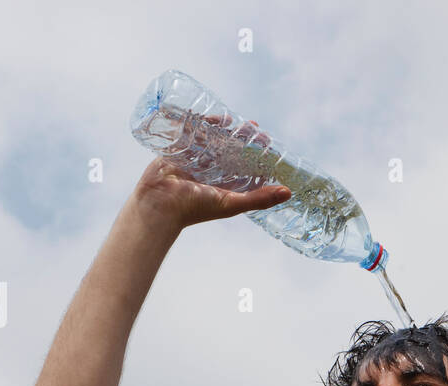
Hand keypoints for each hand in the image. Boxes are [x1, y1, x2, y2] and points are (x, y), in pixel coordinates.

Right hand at [132, 117, 290, 231]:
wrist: (159, 204)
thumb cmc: (194, 208)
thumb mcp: (232, 203)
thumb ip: (259, 198)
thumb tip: (289, 192)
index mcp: (226, 184)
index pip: (246, 165)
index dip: (258, 154)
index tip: (268, 142)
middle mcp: (212, 172)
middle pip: (231, 149)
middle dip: (243, 137)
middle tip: (254, 126)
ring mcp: (196, 160)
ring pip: (214, 139)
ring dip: (225, 128)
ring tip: (235, 119)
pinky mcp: (180, 150)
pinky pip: (193, 132)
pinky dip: (202, 123)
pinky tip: (213, 115)